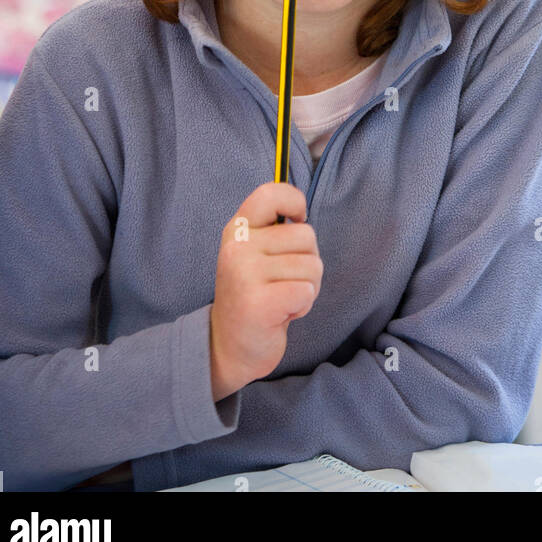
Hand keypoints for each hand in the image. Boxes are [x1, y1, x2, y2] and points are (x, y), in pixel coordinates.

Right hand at [209, 181, 322, 399]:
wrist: (229, 348)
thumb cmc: (254, 296)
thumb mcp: (254, 254)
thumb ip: (273, 231)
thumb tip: (301, 212)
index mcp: (238, 229)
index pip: (271, 193)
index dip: (294, 201)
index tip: (297, 221)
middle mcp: (238, 247)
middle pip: (306, 236)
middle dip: (307, 261)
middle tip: (283, 282)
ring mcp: (245, 274)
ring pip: (312, 266)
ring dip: (306, 287)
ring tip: (281, 298)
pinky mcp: (259, 303)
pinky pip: (307, 291)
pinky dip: (303, 305)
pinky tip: (282, 314)